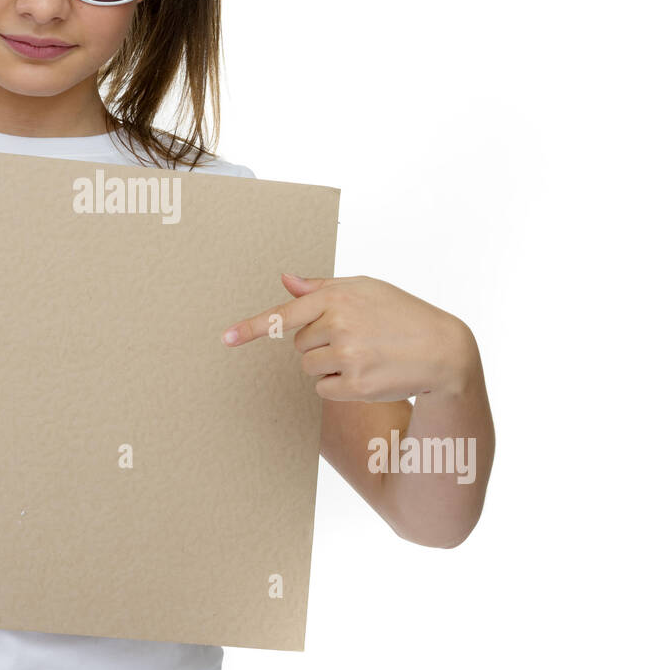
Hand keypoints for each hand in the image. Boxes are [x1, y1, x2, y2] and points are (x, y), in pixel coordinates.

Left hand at [220, 273, 474, 401]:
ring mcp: (347, 356)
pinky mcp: (355, 385)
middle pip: (299, 345)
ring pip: (309, 368)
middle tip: (355, 339)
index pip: (285, 313)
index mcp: (337, 297)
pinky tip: (367, 374)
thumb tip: (286, 280)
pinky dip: (338, 386)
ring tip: (364, 355)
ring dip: (329, 365)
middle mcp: (339, 324)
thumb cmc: (401, 314)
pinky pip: (323, 389)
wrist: (443, 349)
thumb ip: (322, 288)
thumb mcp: (365, 289)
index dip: (252, 328)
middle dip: (320, 343)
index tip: (226, 339)